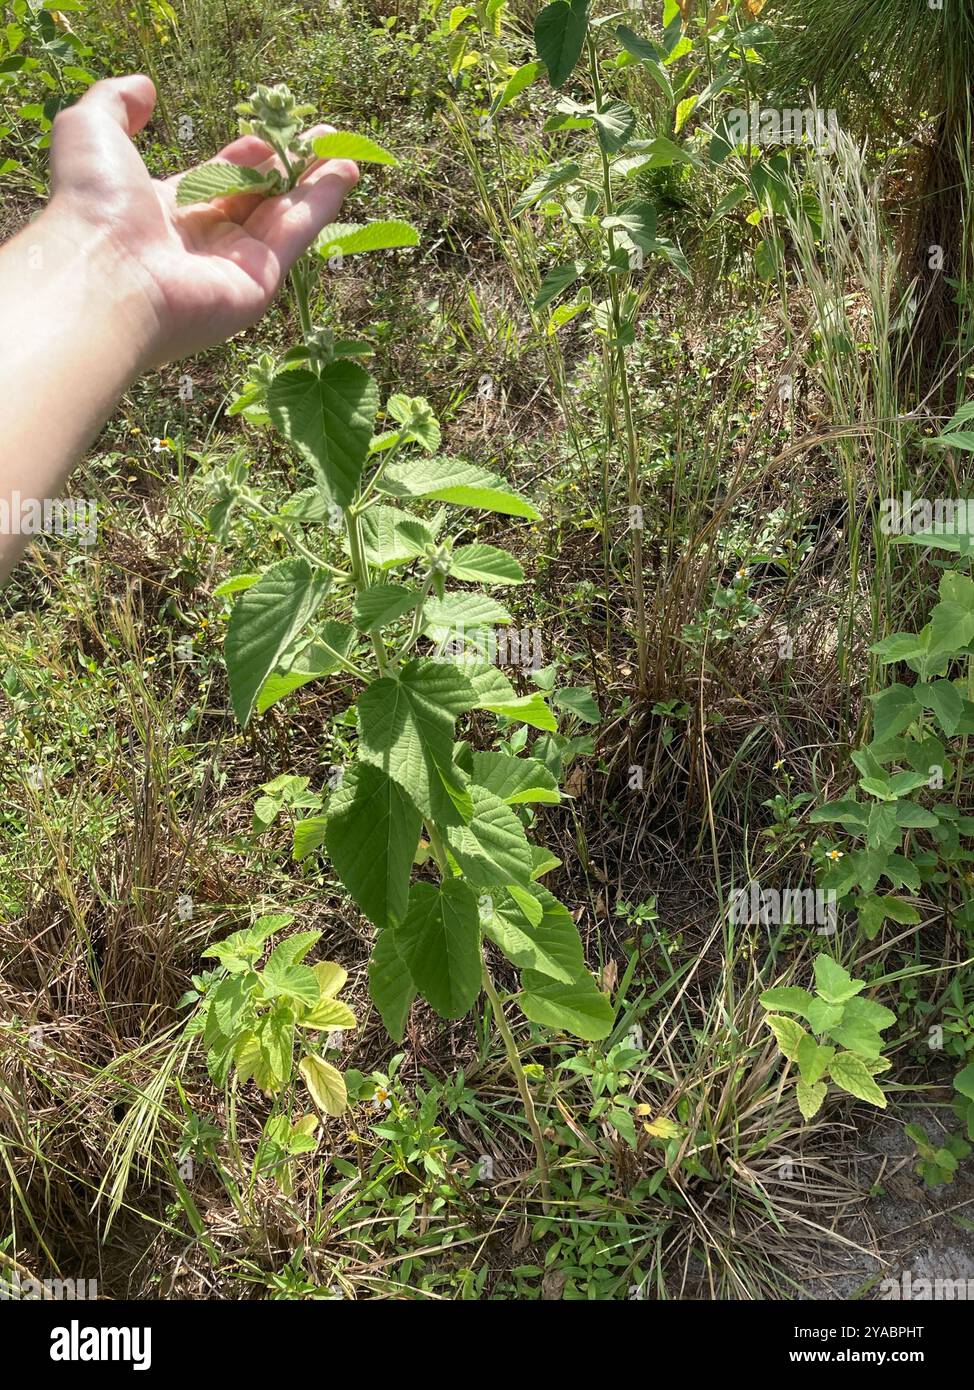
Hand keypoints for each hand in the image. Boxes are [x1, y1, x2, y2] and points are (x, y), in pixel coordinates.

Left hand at [45, 74, 358, 366]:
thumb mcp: (91, 131)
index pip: (218, 178)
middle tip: (320, 137)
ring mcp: (234, 266)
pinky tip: (343, 173)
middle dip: (289, 168)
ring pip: (283, 215)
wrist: (106, 275)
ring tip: (344, 151)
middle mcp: (203, 242)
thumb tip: (145, 87)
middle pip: (257, 197)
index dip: (246, 154)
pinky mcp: (260, 283)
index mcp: (167, 210)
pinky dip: (322, 204)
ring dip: (315, 183)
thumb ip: (116, 103)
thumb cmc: (94, 206)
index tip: (270, 129)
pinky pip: (296, 235)